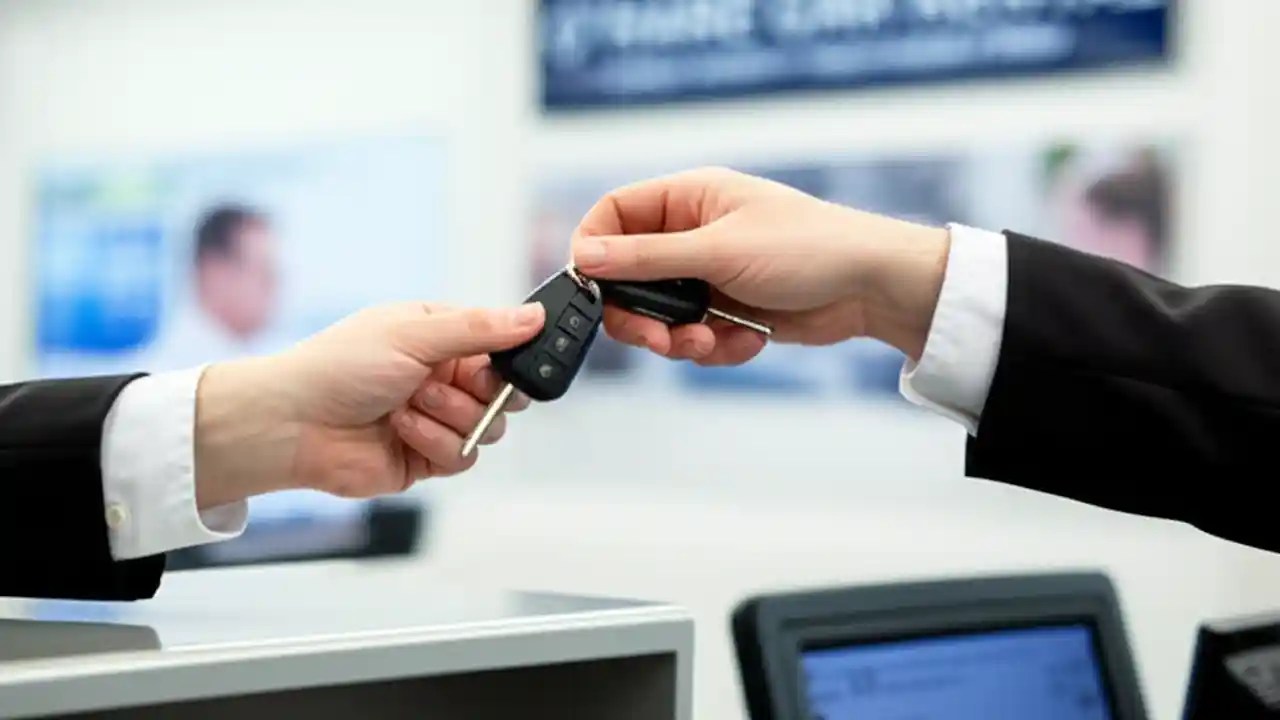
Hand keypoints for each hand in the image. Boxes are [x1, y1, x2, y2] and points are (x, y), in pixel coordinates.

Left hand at [191, 302, 543, 507]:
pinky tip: (400, 430)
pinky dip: (434, 444)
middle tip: (444, 384)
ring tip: (407, 405)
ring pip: (486, 428)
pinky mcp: (425, 459)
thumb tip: (533, 316)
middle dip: (480, 393)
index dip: (507, 359)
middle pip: (502, 394)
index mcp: (439, 338)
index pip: (500, 347)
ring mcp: (435, 419)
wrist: (292, 425)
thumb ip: (480, 328)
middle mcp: (441, 378)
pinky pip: (461, 457)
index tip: (501, 364)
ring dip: (449, 416)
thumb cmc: (338, 367)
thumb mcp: (414, 333)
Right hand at [570, 167, 949, 363]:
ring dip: (679, 338)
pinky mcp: (728, 310)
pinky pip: (695, 337)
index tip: (590, 288)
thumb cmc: (808, 247)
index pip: (614, 214)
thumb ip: (647, 258)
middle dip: (640, 315)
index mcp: (688, 199)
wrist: (870, 287)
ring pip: (660, 316)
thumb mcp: (718, 250)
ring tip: (710, 341)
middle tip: (656, 339)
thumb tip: (586, 256)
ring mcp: (710, 274)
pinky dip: (715, 347)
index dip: (594, 249)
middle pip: (629, 276)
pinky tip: (747, 339)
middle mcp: (692, 234)